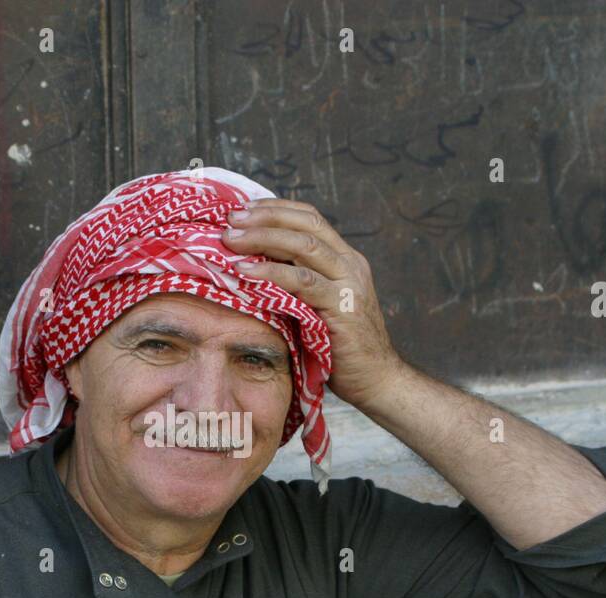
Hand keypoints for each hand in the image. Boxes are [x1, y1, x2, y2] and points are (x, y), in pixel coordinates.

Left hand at [222, 198, 400, 409]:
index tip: (242, 209)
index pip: (310, 218)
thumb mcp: (317, 307)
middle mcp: (350, 264)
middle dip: (265, 217)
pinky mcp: (343, 307)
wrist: (375, 380)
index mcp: (344, 259)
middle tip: (230, 219)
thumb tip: (250, 268)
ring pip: (305, 245)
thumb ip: (296, 285)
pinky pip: (303, 281)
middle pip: (306, 224)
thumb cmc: (339, 349)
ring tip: (231, 240)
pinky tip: (246, 271)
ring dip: (264, 238)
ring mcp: (349, 284)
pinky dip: (272, 272)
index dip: (276, 209)